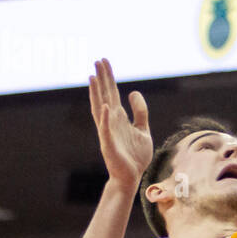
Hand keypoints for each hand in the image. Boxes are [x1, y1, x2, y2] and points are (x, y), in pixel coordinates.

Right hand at [89, 58, 151, 187]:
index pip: (112, 92)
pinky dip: (105, 118)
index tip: (104, 61)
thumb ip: (140, 112)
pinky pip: (106, 129)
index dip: (108, 76)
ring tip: (92, 77)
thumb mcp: (143, 129)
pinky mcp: (109, 144)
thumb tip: (133, 92)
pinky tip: (105, 106)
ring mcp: (108, 131)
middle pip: (104, 95)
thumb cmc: (136, 155)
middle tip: (97, 60)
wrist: (132, 177)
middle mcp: (111, 121)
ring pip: (100, 108)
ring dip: (96, 93)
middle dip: (101, 78)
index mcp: (119, 117)